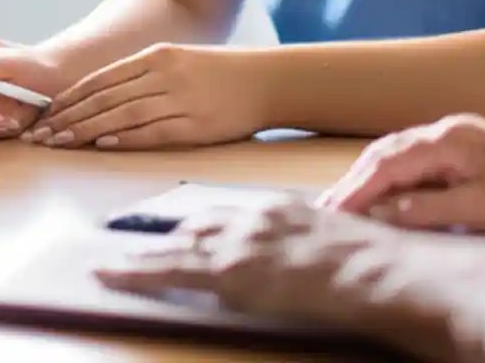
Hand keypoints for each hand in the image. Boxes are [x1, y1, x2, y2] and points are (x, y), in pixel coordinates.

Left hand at [25, 44, 264, 149]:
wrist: (269, 81)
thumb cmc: (222, 74)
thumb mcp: (180, 62)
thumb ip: (144, 76)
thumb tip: (104, 97)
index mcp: (156, 56)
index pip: (100, 79)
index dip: (69, 98)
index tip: (44, 114)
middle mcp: (163, 74)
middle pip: (104, 97)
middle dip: (67, 117)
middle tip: (40, 134)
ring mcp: (179, 99)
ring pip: (121, 114)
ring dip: (85, 130)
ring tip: (59, 143)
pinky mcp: (195, 124)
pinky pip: (151, 132)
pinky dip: (123, 137)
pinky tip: (100, 143)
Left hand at [95, 200, 481, 361]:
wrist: (375, 270)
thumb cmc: (375, 266)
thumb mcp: (345, 246)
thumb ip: (319, 247)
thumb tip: (319, 263)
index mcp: (283, 209)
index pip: (231, 213)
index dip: (204, 224)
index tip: (188, 228)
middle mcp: (254, 217)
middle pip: (199, 223)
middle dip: (169, 234)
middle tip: (138, 240)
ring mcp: (238, 242)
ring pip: (177, 244)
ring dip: (146, 252)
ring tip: (117, 260)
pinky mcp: (225, 270)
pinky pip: (166, 270)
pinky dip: (133, 272)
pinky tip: (109, 275)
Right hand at [317, 114, 484, 235]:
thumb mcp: (479, 211)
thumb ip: (426, 209)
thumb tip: (380, 212)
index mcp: (449, 140)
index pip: (386, 164)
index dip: (355, 191)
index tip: (330, 214)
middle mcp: (451, 130)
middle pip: (387, 152)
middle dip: (354, 181)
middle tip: (325, 210)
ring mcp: (462, 137)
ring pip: (401, 153)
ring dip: (372, 178)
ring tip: (346, 203)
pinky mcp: (472, 150)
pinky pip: (419, 160)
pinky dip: (395, 177)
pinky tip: (388, 194)